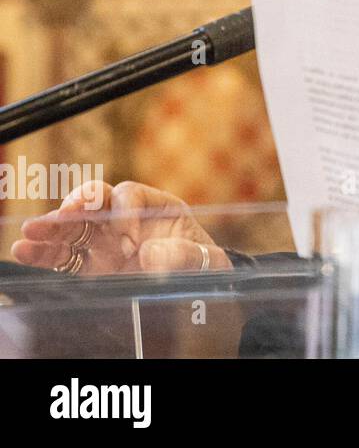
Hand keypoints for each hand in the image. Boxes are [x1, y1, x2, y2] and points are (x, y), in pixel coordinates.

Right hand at [11, 180, 231, 275]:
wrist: (198, 290)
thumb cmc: (203, 267)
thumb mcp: (206, 260)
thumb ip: (183, 255)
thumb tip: (150, 254)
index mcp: (157, 207)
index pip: (131, 195)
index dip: (123, 212)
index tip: (127, 240)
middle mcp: (128, 219)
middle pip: (96, 202)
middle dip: (78, 205)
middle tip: (64, 215)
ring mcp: (108, 241)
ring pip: (75, 226)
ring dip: (52, 228)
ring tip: (29, 233)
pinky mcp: (94, 265)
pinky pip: (66, 255)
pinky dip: (46, 253)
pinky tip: (25, 250)